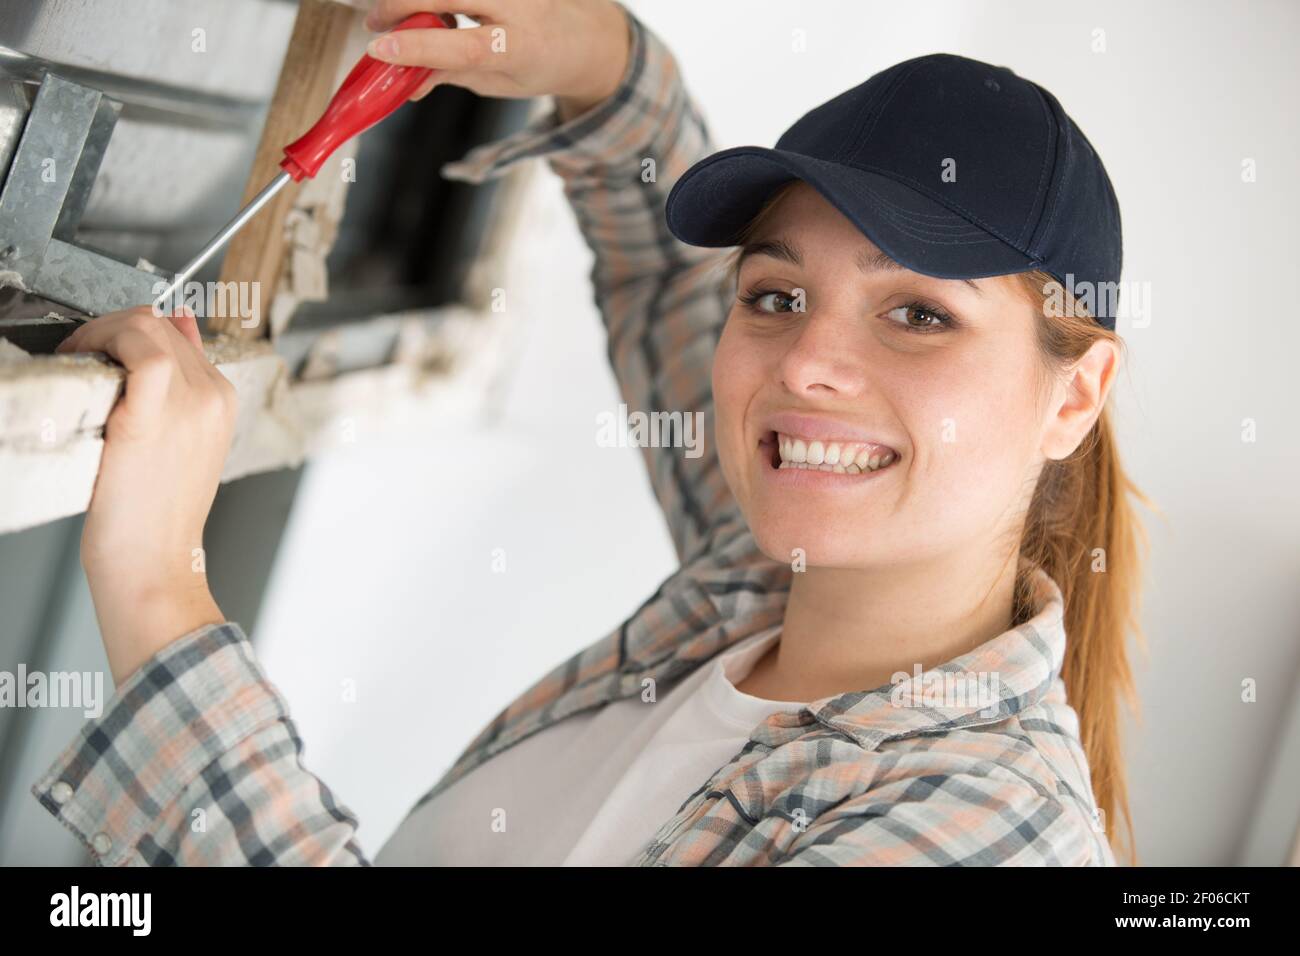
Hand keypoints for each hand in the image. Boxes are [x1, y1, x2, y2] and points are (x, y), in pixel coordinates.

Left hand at [56, 306, 233, 684]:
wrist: (155, 564)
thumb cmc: (156, 515)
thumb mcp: (179, 443)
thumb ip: (179, 385)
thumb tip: (176, 324)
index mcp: (222, 400)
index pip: (174, 331)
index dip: (128, 332)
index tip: (98, 352)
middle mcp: (213, 397)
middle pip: (158, 323)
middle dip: (108, 329)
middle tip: (78, 358)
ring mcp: (191, 406)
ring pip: (146, 326)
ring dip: (100, 333)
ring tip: (79, 362)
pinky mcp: (154, 419)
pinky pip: (141, 352)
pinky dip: (106, 344)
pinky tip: (86, 366)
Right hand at [365, 0, 630, 119]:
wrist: (584, 35)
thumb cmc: (539, 64)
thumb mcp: (499, 84)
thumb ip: (451, 77)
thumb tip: (404, 83)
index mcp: (520, 49)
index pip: (462, 48)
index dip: (416, 46)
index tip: (378, 48)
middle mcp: (519, 6)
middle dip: (402, 4)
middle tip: (376, 23)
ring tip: (402, 15)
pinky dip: (438, 0)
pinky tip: (429, 9)